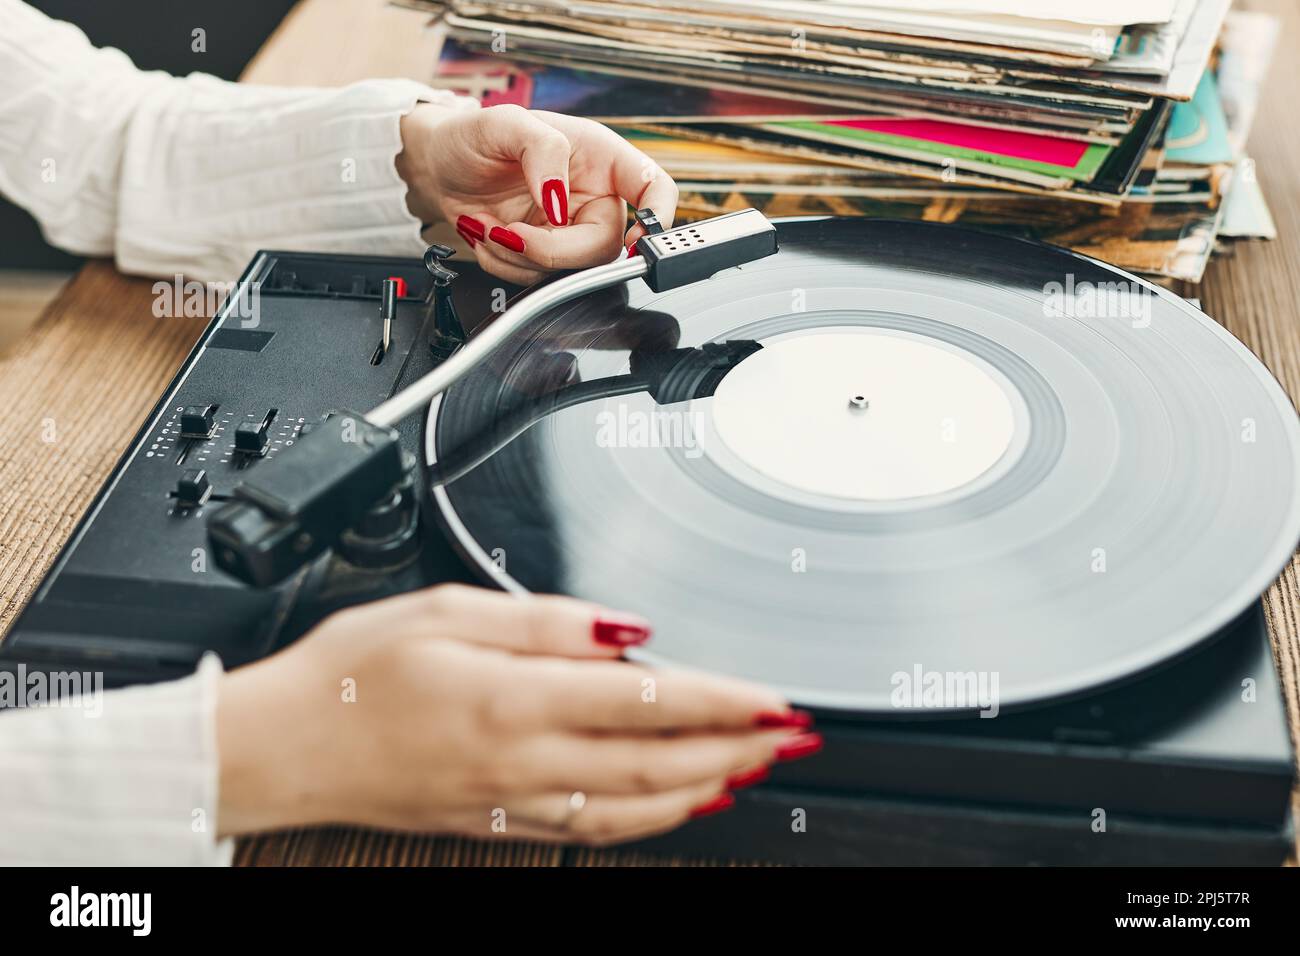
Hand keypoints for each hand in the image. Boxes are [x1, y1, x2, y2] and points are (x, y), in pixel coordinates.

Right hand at [216, 585, 817, 844]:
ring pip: (636, 807)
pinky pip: (594, 831)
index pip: (651, 701)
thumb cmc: (351, 673)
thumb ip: (547, 621)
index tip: (779, 699)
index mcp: (514, 698)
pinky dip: (650, 821)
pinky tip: (677, 806)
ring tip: (757, 768)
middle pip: (660, 762)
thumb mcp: (444, 609)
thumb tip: (626, 628)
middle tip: (794, 737)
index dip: (728, 701)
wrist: (285, 747)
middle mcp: (523, 761)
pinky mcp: (498, 822)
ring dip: (707, 787)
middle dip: (740, 748)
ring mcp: (513, 802)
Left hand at [397, 103, 678, 284]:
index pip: (654, 188)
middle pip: (604, 249)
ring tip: (487, 224)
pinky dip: (502, 264)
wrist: (438, 166)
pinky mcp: (542, 257)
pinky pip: (534, 280)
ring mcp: (568, 231)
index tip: (638, 239)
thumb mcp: (505, 123)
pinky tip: (488, 234)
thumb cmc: (474, 136)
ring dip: (517, 256)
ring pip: (567, 272)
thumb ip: (543, 152)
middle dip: (552, 250)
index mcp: (602, 159)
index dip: (659, 218)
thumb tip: (561, 203)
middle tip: (512, 232)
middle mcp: (591, 198)